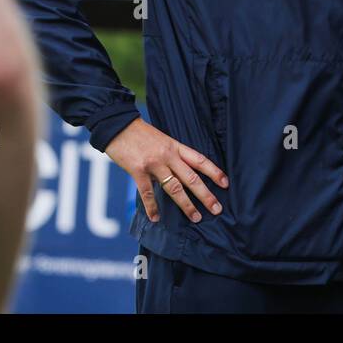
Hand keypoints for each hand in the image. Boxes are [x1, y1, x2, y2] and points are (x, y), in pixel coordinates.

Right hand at [105, 119, 227, 223]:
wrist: (117, 125)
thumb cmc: (140, 133)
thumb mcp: (161, 140)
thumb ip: (172, 156)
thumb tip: (179, 176)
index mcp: (175, 146)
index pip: (199, 160)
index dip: (214, 172)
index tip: (226, 184)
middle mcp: (167, 155)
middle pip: (191, 177)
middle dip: (205, 195)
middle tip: (217, 209)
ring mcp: (153, 163)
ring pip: (174, 188)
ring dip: (186, 205)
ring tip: (196, 217)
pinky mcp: (137, 170)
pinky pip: (147, 192)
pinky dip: (152, 207)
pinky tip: (156, 218)